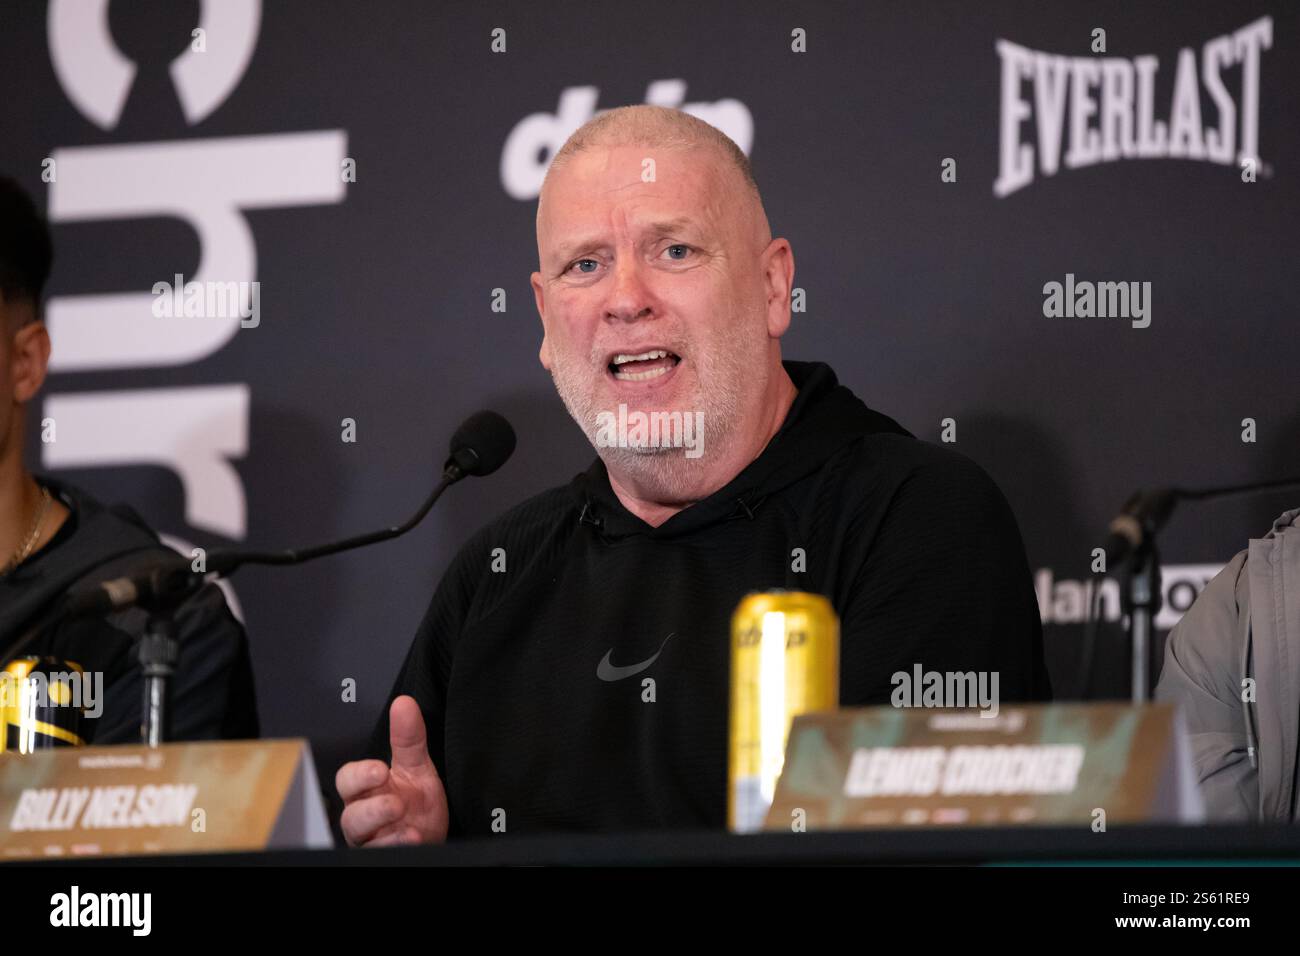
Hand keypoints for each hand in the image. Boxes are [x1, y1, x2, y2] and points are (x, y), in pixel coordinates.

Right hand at [336, 695, 448, 845]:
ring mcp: (372, 840)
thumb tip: (404, 704)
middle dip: (371, 808)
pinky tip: (414, 837)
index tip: (380, 770)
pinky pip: (379, 855)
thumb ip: (409, 739)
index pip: (348, 780)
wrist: (432, 836)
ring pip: (361, 837)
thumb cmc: (416, 803)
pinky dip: (396, 846)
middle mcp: (364, 817)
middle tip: (395, 801)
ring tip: (406, 819)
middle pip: (350, 814)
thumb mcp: (417, 768)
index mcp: (366, 791)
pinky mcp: (381, 855)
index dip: (360, 776)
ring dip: (383, 828)